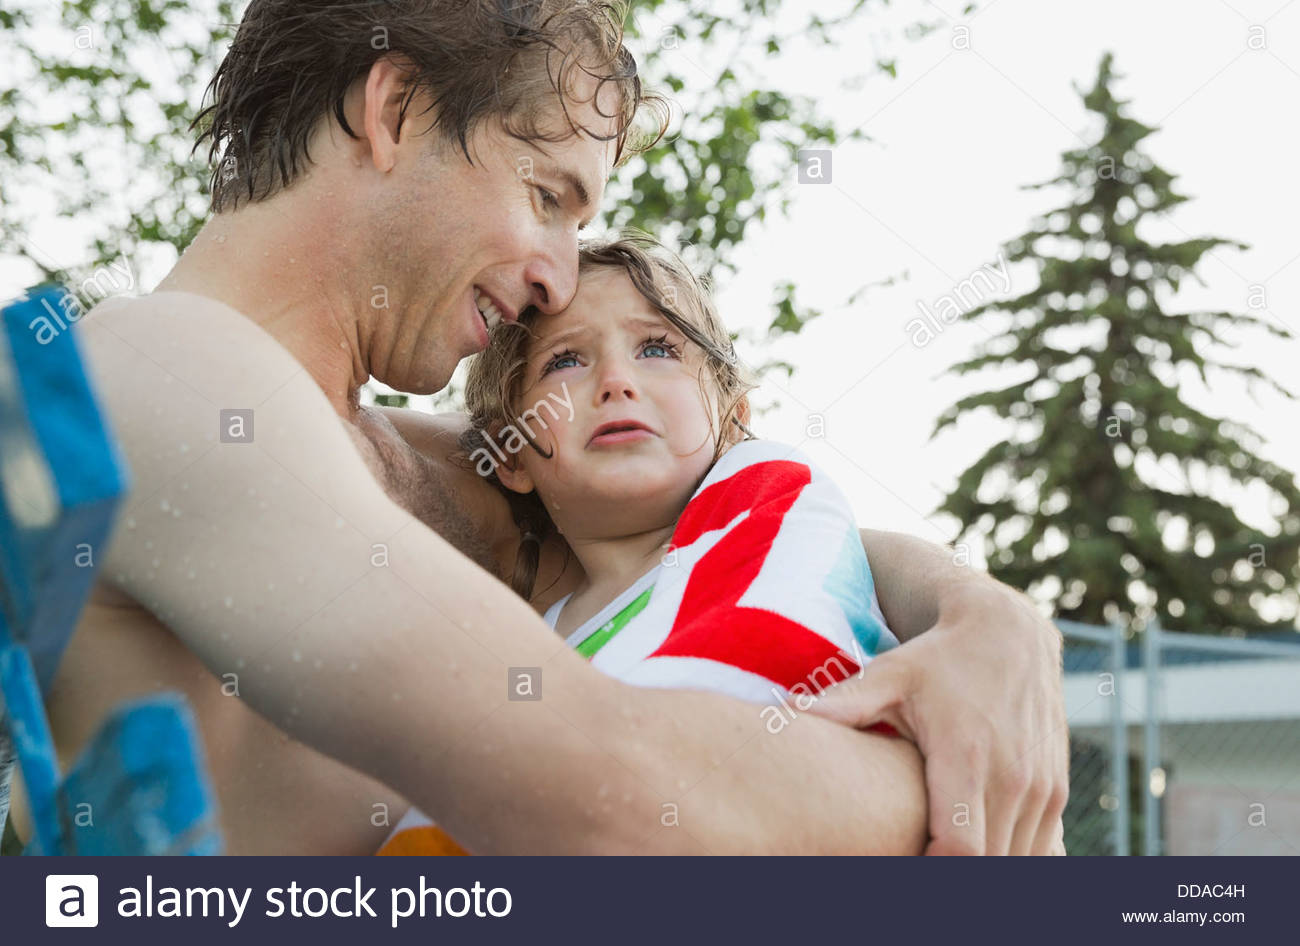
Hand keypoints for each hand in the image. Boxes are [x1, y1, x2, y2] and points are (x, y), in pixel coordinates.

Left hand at [809, 582, 1068, 854]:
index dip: (931, 873)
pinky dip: (1010, 861)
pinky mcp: (1055, 791)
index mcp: (967, 757)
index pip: (960, 851)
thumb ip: (844, 701)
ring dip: (981, 871)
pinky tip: (973, 857)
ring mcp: (1041, 787)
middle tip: (904, 865)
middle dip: (950, 877)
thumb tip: (787, 708)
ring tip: (933, 862)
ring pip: (1018, 863)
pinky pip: (1040, 851)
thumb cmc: (936, 658)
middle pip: (988, 866)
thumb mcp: (889, 674)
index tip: (897, 868)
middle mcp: (1013, 778)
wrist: (1008, 631)